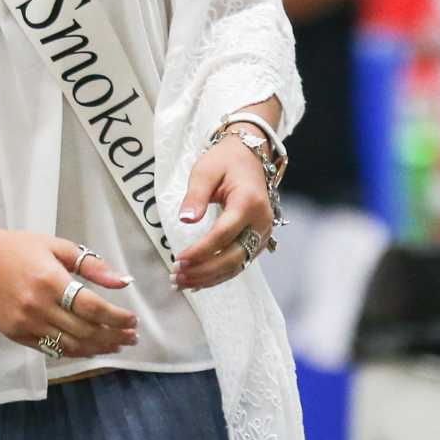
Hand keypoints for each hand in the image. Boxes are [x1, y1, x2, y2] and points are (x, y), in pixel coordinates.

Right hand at [0, 230, 138, 358]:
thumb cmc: (20, 249)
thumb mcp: (58, 246)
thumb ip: (91, 264)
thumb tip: (122, 281)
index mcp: (51, 280)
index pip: (92, 307)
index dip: (117, 318)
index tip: (133, 321)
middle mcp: (39, 306)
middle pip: (85, 330)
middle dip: (114, 336)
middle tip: (132, 337)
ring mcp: (26, 324)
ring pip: (71, 345)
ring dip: (98, 348)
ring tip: (117, 345)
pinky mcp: (17, 336)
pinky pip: (52, 349)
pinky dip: (75, 351)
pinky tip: (91, 348)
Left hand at [172, 134, 274, 290]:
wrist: (249, 156)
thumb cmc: (225, 161)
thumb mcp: (205, 171)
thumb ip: (195, 196)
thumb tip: (186, 221)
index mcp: (249, 202)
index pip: (223, 234)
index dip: (200, 251)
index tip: (178, 260)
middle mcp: (261, 221)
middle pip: (233, 256)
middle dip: (204, 271)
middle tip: (176, 277)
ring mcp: (263, 232)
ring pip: (238, 265)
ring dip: (210, 278)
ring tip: (182, 283)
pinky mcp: (259, 239)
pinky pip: (240, 262)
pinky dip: (219, 274)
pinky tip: (199, 281)